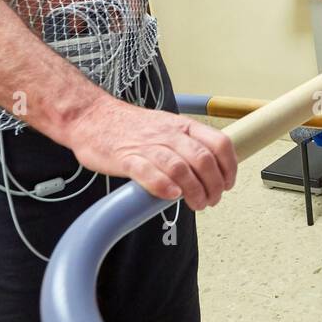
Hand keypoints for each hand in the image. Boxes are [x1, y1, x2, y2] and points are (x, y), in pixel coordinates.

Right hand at [70, 97, 236, 210]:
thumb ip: (188, 145)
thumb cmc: (131, 127)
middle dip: (214, 185)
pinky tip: (172, 196)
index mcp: (182, 126)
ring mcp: (147, 145)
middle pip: (203, 160)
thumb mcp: (167, 127)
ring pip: (180, 168)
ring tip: (196, 204)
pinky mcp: (125, 158)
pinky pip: (148, 172)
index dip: (229, 167)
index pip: (219, 143)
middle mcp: (168, 134)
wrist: (91, 118)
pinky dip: (163, 186)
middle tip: (212, 200)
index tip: (228, 184)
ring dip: (194, 191)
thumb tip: (211, 169)